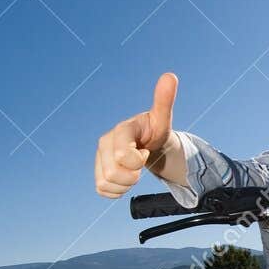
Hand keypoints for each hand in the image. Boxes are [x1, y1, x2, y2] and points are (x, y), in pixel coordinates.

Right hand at [94, 72, 177, 196]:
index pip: (123, 155)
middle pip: (114, 173)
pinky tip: (125, 179)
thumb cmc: (155, 131)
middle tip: (141, 162)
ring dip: (126, 184)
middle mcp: (105, 142)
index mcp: (120, 130)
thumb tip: (170, 76)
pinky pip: (103, 190)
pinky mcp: (98, 173)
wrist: (149, 146)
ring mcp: (99, 158)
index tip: (145, 151)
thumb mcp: (162, 118)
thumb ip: (164, 100)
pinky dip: (117, 191)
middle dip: (133, 174)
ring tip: (134, 170)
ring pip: (107, 183)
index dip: (138, 160)